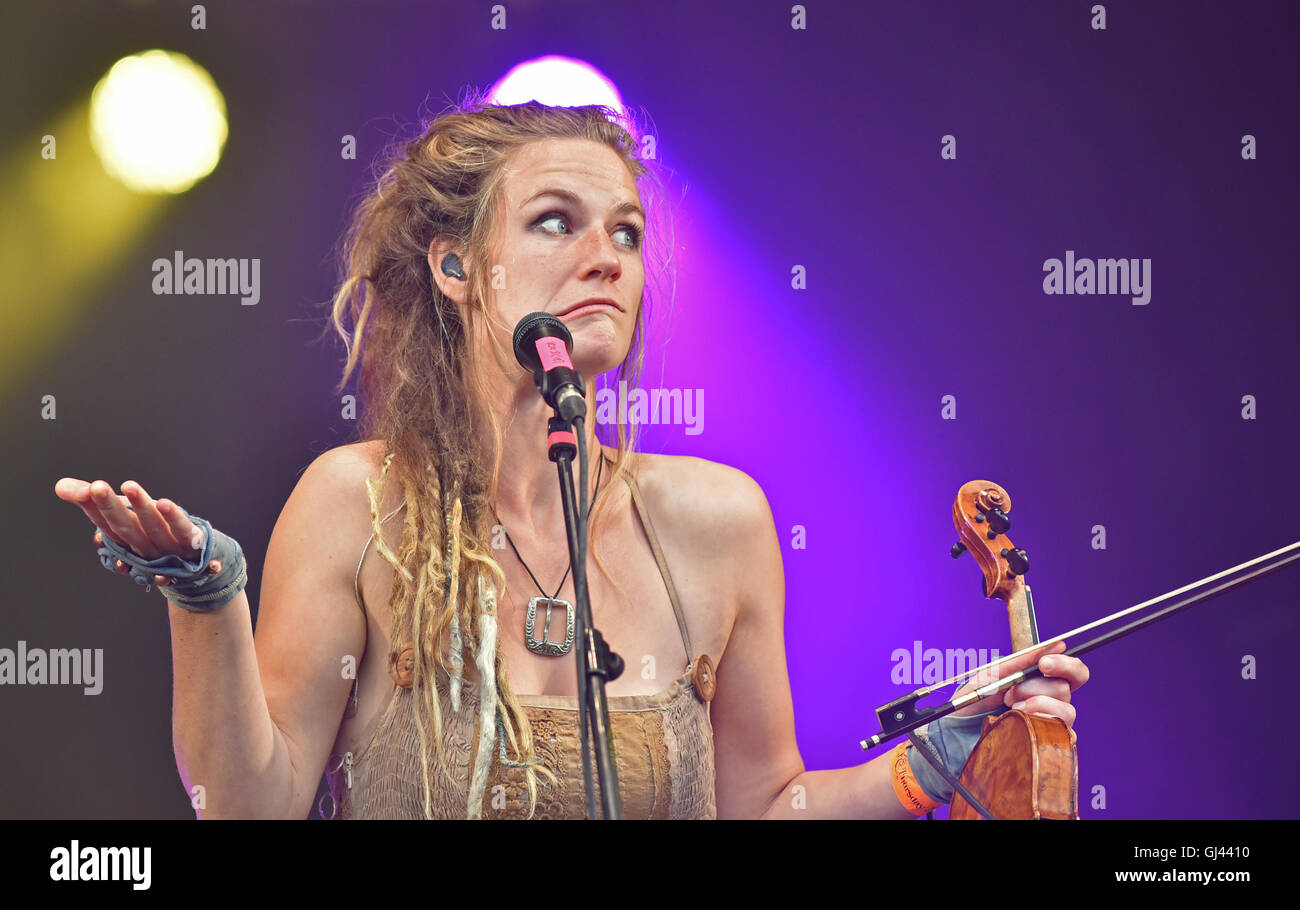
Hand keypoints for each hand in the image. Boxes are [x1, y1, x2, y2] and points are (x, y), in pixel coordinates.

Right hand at [54, 478, 220, 584]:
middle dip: (109, 506)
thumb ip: (92, 498)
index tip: (84, 489)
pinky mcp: (192, 542)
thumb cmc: (152, 534)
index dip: (93, 506)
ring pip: (152, 527)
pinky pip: (182, 530)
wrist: (196, 567)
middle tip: (95, 486)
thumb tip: (61, 486)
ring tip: (128, 486)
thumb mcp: (124, 511)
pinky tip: (165, 503)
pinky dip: (174, 518)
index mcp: (125, 540)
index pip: (104, 522)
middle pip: (123, 526)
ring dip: (141, 508)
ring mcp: (168, 548)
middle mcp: (143, 546)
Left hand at [950, 640, 1088, 740]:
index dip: (1066, 665)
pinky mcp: (1046, 743)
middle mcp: (1050, 702)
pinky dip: (1042, 724)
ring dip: (1037, 705)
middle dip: (1036, 687)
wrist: (956, 731)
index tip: (1044, 664)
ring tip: (1012, 709)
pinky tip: (1022, 723)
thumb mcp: (994, 674)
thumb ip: (1024, 660)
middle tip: (1010, 693)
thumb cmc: (975, 701)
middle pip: (1065, 689)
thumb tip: (1057, 644)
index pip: (1074, 672)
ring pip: (1067, 711)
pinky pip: (1065, 735)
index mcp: (1041, 683)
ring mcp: (1050, 723)